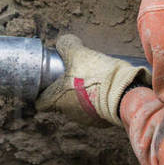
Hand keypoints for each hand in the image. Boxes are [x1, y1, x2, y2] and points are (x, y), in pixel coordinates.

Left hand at [35, 34, 149, 126]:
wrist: (123, 93)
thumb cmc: (96, 75)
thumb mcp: (78, 53)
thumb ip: (66, 45)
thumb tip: (63, 42)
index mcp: (57, 100)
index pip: (40, 102)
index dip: (42, 91)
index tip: (49, 82)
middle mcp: (68, 112)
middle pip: (61, 101)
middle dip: (66, 89)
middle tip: (77, 74)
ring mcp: (85, 119)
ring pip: (78, 105)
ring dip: (83, 95)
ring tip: (95, 80)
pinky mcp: (101, 122)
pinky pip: (95, 110)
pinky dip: (97, 101)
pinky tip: (106, 89)